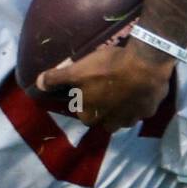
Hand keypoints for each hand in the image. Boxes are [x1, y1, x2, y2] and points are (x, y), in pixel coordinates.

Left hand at [38, 39, 174, 131]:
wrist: (145, 65)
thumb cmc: (108, 68)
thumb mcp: (78, 70)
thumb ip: (57, 78)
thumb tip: (37, 84)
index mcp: (92, 115)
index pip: (83, 114)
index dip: (84, 103)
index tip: (88, 91)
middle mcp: (111, 122)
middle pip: (103, 121)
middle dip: (103, 111)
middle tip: (105, 93)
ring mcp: (132, 118)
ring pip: (123, 119)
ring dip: (121, 110)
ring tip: (123, 94)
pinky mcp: (148, 111)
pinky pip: (141, 111)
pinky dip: (139, 104)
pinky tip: (140, 91)